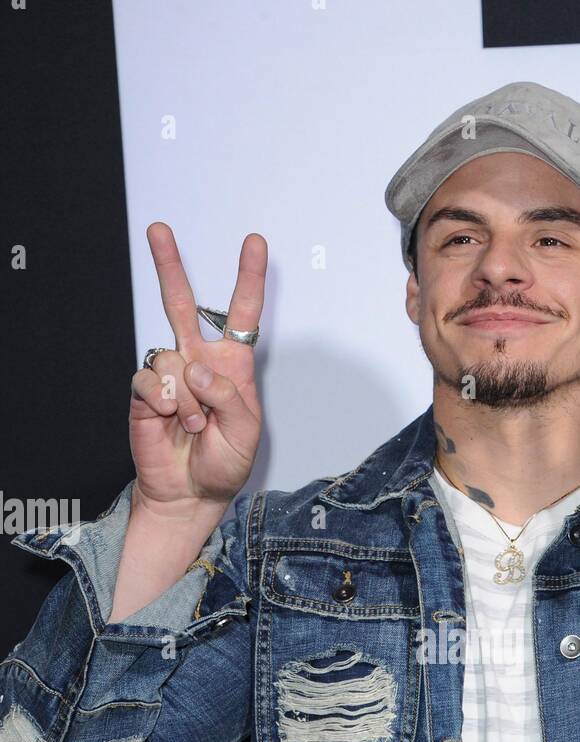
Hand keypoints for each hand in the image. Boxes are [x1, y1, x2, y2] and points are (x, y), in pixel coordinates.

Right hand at [128, 222, 267, 515]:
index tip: (255, 243)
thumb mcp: (246, 434)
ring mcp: (169, 375)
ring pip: (173, 360)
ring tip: (193, 425)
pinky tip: (170, 420)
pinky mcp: (145, 392)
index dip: (248, 279)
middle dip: (169, 266)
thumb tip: (198, 367)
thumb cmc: (223, 464)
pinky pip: (151, 380)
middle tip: (158, 229)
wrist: (190, 494)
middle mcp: (198, 362)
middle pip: (182, 305)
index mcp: (232, 367)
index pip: (241, 315)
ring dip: (187, 399)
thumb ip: (230, 398)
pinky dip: (165, 403)